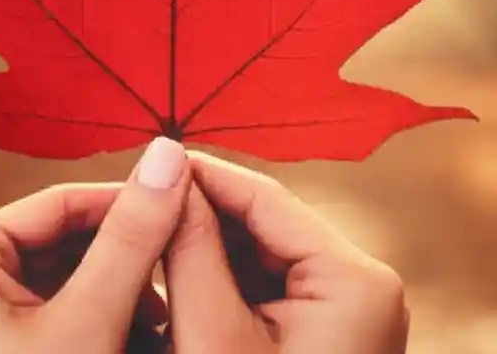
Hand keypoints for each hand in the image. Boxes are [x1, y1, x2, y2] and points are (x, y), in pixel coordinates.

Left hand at [0, 137, 188, 353]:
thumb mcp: (87, 322)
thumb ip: (129, 240)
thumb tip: (170, 153)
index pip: (64, 202)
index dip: (134, 204)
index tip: (196, 206)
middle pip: (72, 243)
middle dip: (135, 261)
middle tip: (196, 266)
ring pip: (75, 282)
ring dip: (129, 297)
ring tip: (179, 316)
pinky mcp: (2, 344)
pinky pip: (64, 315)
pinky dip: (109, 323)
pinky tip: (152, 340)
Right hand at [164, 152, 408, 353]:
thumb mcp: (214, 337)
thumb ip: (190, 248)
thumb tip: (164, 166)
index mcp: (355, 280)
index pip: (266, 197)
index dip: (199, 174)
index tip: (145, 160)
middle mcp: (365, 287)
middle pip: (264, 226)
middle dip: (197, 215)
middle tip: (132, 200)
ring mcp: (350, 311)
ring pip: (261, 256)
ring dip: (204, 249)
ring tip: (144, 237)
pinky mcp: (329, 333)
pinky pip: (269, 289)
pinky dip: (222, 285)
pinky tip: (172, 279)